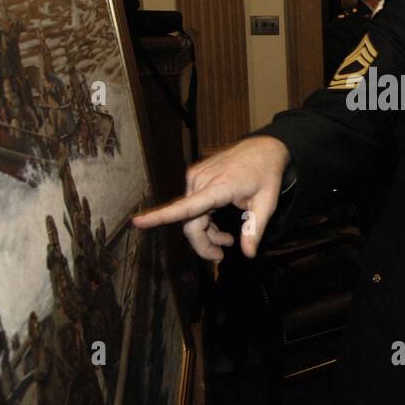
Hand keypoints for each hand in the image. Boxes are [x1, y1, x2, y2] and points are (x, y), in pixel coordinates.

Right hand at [132, 136, 289, 260]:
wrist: (264, 148)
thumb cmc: (266, 173)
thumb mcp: (266, 203)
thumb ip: (255, 229)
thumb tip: (248, 253)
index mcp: (217, 187)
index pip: (185, 207)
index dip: (159, 216)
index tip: (138, 221)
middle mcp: (200, 180)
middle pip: (189, 222)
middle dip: (202, 243)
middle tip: (220, 256)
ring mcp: (196, 177)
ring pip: (190, 216)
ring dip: (205, 232)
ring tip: (226, 240)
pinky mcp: (196, 176)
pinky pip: (192, 205)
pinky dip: (203, 219)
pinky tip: (218, 224)